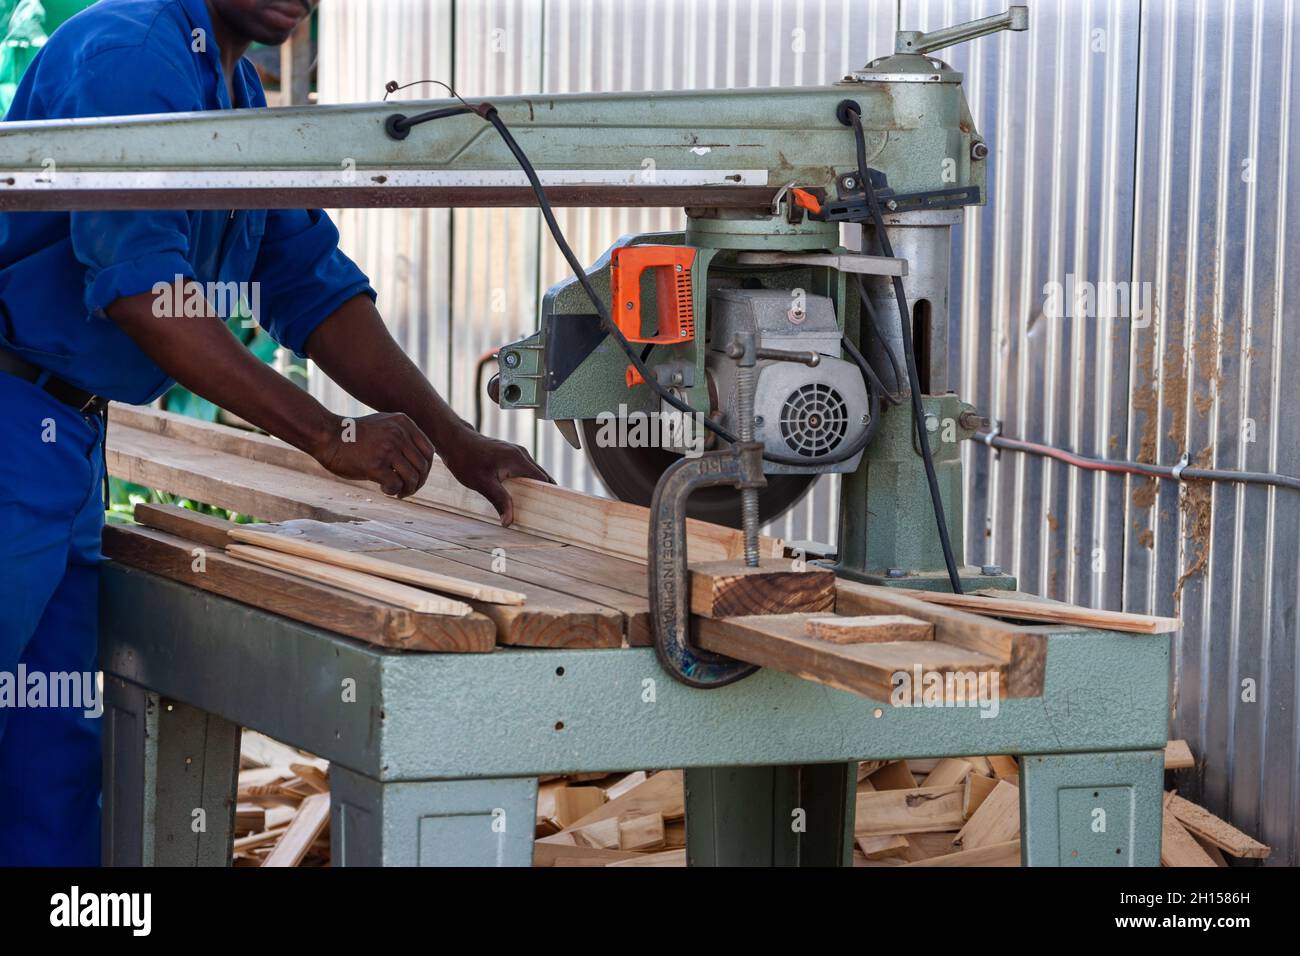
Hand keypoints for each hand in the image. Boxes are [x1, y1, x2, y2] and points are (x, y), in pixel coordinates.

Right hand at [312, 412, 434, 497]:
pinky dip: (393, 491)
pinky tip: (384, 490)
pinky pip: (396, 485)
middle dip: (418, 482)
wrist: (327, 437)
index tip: (417, 477)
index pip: (429, 451)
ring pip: (413, 477)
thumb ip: (403, 435)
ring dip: (408, 490)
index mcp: (404, 423)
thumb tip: (423, 460)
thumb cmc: (355, 434)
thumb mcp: (384, 424)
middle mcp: (398, 434)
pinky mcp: (375, 465)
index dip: (426, 468)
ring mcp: (387, 449)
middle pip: (423, 466)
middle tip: (407, 489)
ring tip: (398, 492)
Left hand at [438, 425, 552, 525]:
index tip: (554, 509)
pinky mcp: (508, 455)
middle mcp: (521, 454)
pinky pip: (523, 471)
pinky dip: (524, 483)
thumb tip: (509, 521)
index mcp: (518, 460)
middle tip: (544, 514)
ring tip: (532, 507)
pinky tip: (518, 495)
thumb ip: (499, 500)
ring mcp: (515, 453)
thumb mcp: (483, 483)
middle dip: (544, 493)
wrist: (454, 440)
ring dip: (533, 488)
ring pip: (532, 474)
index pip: (544, 479)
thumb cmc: (466, 459)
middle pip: (541, 476)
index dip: (550, 494)